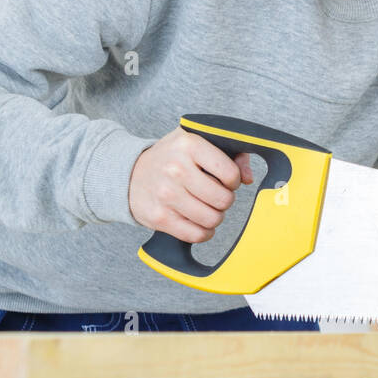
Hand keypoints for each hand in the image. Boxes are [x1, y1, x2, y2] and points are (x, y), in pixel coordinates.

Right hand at [128, 127, 253, 241]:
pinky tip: (198, 222)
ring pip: (212, 219)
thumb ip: (231, 153)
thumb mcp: (197, 142)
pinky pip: (196, 234)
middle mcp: (176, 168)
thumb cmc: (171, 157)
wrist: (128, 173)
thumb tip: (248, 178)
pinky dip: (203, 232)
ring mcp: (165, 194)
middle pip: (223, 199)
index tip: (224, 180)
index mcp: (189, 144)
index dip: (233, 181)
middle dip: (224, 200)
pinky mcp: (158, 217)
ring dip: (215, 217)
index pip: (230, 174)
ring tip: (206, 207)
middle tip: (214, 195)